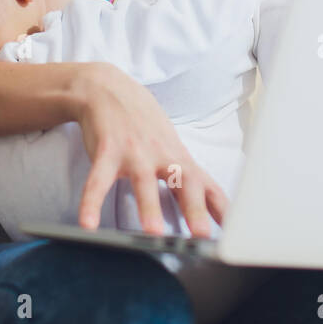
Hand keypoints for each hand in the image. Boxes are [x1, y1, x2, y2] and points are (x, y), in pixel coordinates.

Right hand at [71, 63, 228, 237]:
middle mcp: (162, 156)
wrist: (107, 89)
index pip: (207, 186)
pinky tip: (87, 223)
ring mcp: (134, 152)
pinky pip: (98, 180)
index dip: (222, 209)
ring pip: (143, 182)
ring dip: (149, 207)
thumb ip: (188, 177)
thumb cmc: (144, 125)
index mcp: (180, 158)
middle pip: (184, 182)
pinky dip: (91, 201)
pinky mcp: (106, 150)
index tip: (235, 232)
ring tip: (153, 233)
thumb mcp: (172, 147)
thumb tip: (213, 208)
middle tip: (201, 234)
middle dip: (194, 208)